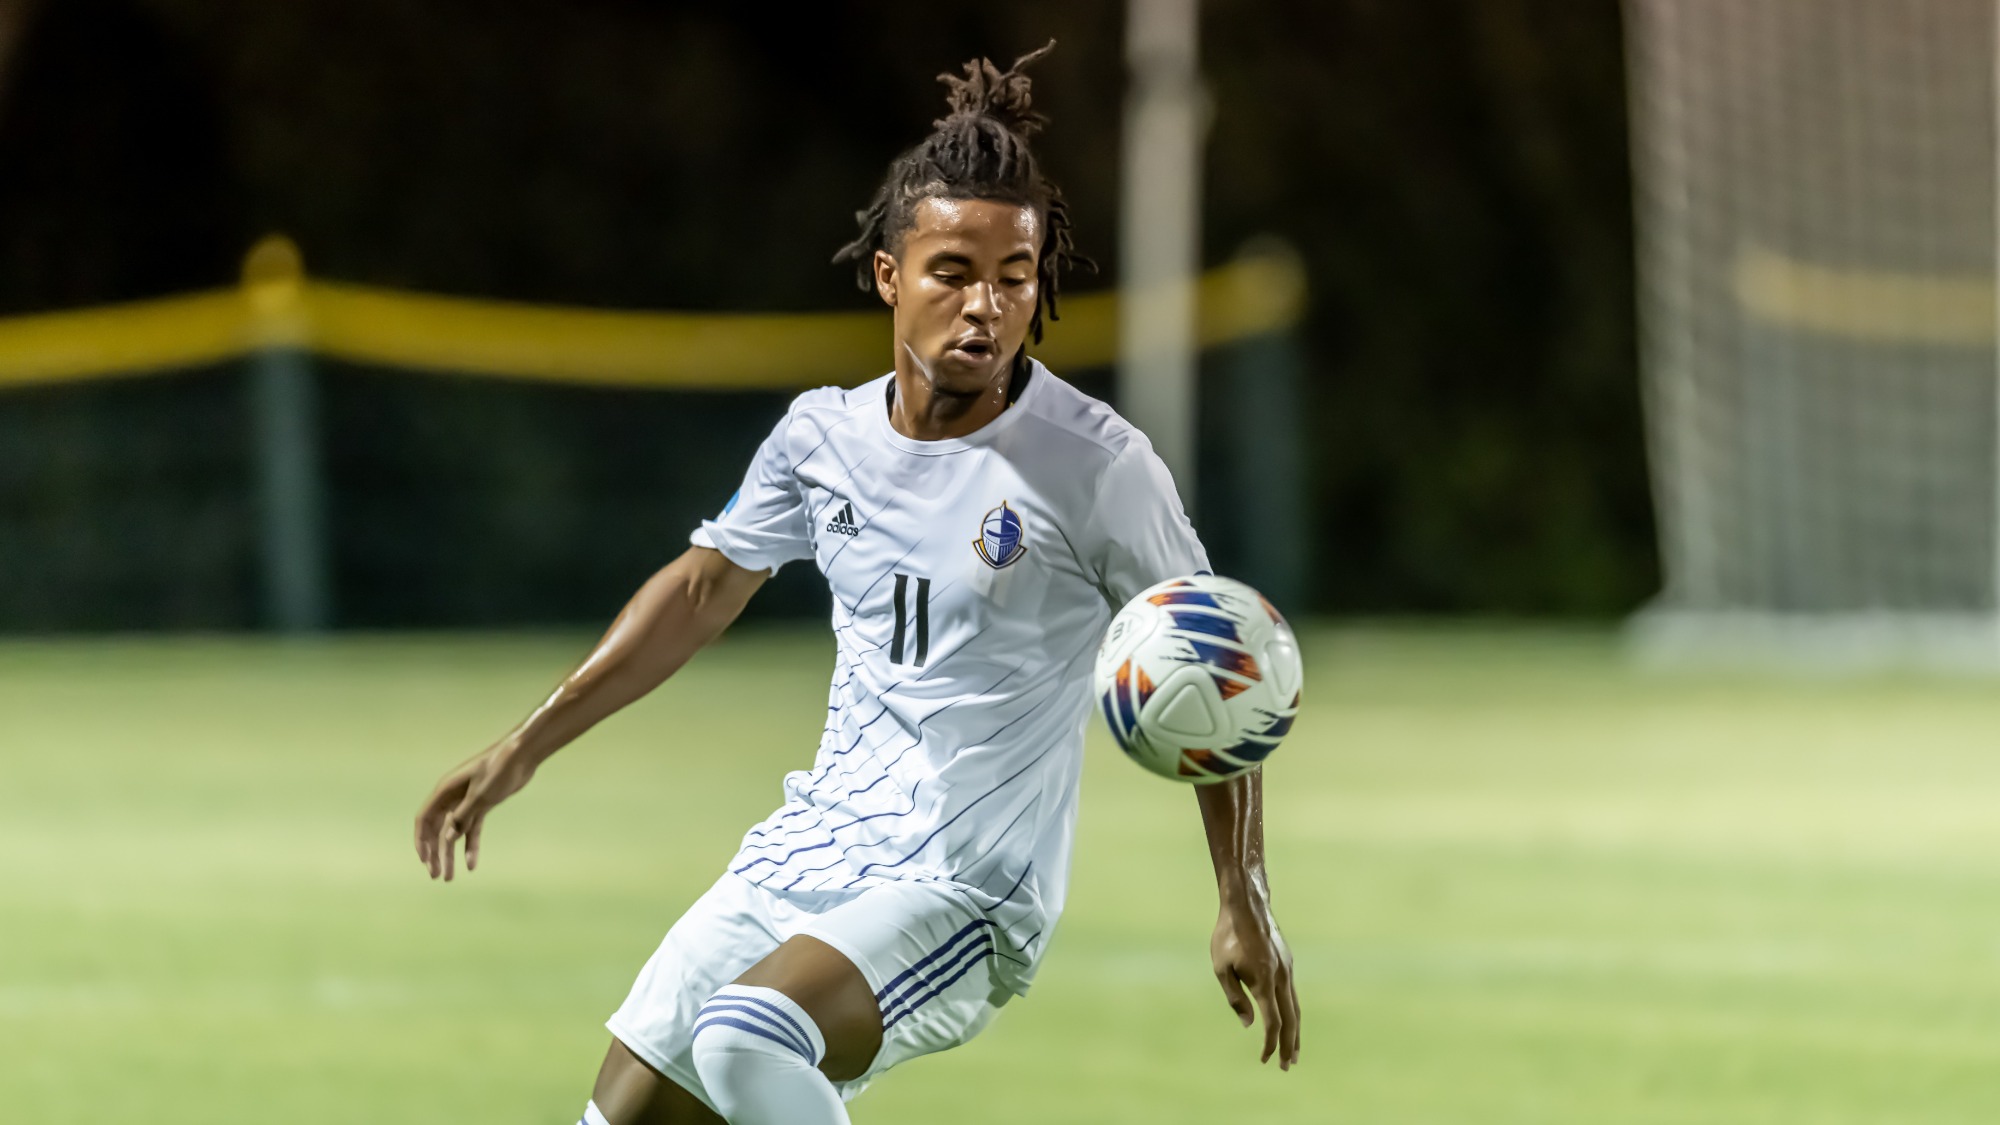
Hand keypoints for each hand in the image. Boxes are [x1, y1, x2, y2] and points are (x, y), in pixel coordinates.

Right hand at [414, 742, 535, 880]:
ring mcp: (466, 802)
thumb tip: (448, 838)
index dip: (421, 841)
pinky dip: (471, 846)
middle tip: (436, 875)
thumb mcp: (482, 794)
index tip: (425, 861)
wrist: (522, 755)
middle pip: (437, 830)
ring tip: (450, 878)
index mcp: (445, 791)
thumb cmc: (500, 769)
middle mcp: (452, 798)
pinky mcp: (482, 806)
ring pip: (454, 833)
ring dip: (451, 854)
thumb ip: (464, 815)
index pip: (424, 819)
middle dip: (435, 853)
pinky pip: (472, 830)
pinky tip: (471, 864)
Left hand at [1211, 895, 1300, 1068]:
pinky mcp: (1288, 963)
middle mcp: (1281, 978)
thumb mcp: (1222, 968)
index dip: (1270, 1043)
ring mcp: (1288, 970)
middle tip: (1287, 1065)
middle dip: (1289, 1045)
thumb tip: (1249, 1024)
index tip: (1265, 1059)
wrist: (1246, 906)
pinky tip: (1290, 1020)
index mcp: (1264, 982)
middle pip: (1291, 1020)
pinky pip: (1293, 994)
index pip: (1273, 1022)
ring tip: (1294, 1051)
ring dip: (1295, 1032)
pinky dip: (1294, 1013)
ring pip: (1296, 1007)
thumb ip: (1235, 998)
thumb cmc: (1228, 937)